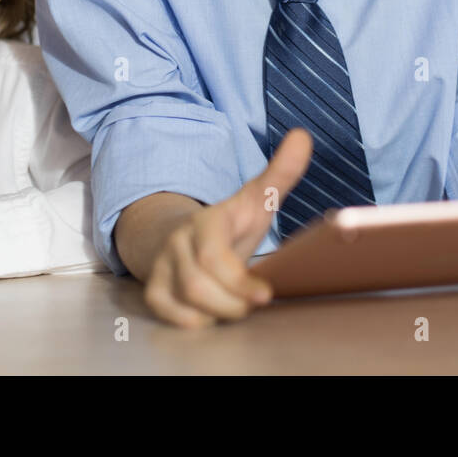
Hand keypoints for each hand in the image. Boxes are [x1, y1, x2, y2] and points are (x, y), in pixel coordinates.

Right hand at [143, 128, 312, 327]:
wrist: (186, 235)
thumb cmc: (230, 225)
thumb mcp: (257, 200)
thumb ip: (281, 173)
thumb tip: (303, 136)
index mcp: (208, 221)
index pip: (213, 255)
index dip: (239, 281)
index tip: (265, 295)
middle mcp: (179, 242)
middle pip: (197, 284)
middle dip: (231, 302)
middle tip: (254, 304)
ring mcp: (163, 265)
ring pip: (183, 301)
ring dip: (216, 313)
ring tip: (238, 308)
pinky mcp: (154, 288)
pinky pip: (165, 311)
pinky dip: (191, 320)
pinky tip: (212, 317)